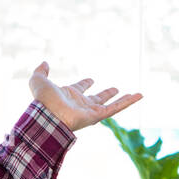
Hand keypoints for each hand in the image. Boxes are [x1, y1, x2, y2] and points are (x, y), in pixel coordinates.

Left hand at [28, 61, 142, 130]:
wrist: (48, 115)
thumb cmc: (42, 101)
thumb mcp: (38, 81)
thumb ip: (40, 72)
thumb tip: (45, 63)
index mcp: (69, 95)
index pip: (80, 88)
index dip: (84, 83)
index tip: (90, 80)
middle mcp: (81, 104)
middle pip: (97, 98)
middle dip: (105, 94)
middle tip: (114, 89)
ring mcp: (91, 111)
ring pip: (111, 105)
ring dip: (123, 100)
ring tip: (134, 94)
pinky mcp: (98, 116)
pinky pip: (117, 108)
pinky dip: (129, 102)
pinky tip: (140, 96)